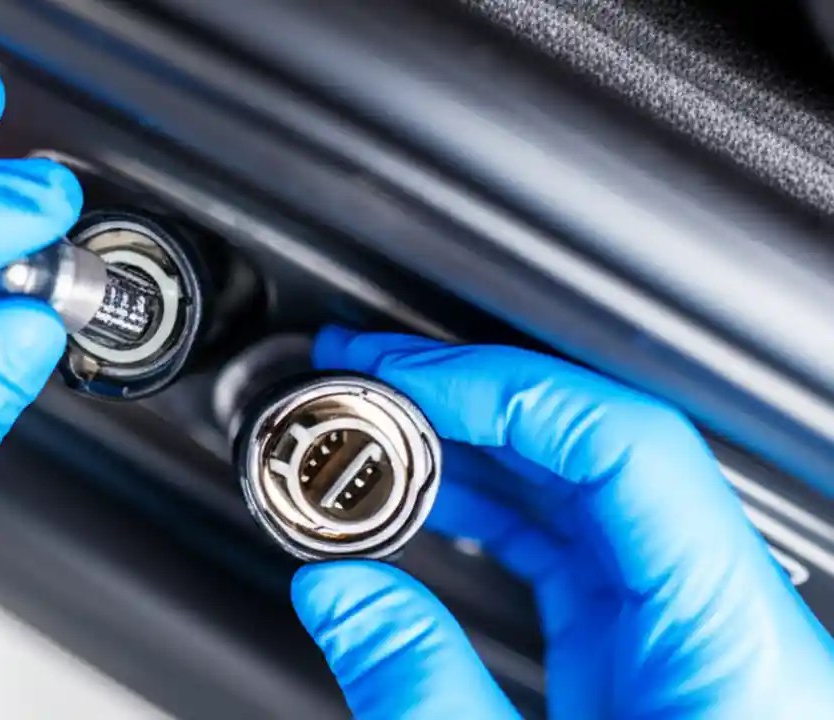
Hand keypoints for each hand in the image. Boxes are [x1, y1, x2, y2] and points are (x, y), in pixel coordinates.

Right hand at [294, 329, 833, 718]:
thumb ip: (420, 691)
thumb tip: (340, 592)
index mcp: (729, 643)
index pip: (627, 450)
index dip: (507, 392)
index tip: (407, 382)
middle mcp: (725, 621)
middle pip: (603, 452)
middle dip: (476, 398)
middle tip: (372, 374)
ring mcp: (693, 635)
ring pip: (586, 493)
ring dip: (478, 447)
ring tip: (383, 422)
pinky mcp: (658, 658)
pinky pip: (577, 550)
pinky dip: (497, 511)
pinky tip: (430, 499)